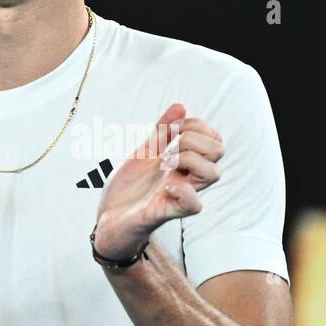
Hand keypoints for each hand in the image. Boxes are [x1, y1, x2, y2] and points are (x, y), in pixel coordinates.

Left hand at [93, 102, 223, 260]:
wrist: (107, 219)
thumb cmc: (128, 189)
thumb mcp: (143, 153)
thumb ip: (162, 132)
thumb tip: (181, 106)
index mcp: (185, 164)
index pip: (213, 138)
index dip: (196, 125)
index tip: (172, 130)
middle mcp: (188, 178)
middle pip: (219, 152)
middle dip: (192, 140)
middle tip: (167, 151)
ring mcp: (180, 195)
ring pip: (214, 174)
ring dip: (188, 159)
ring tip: (164, 164)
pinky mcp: (166, 213)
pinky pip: (194, 205)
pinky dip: (183, 190)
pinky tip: (166, 187)